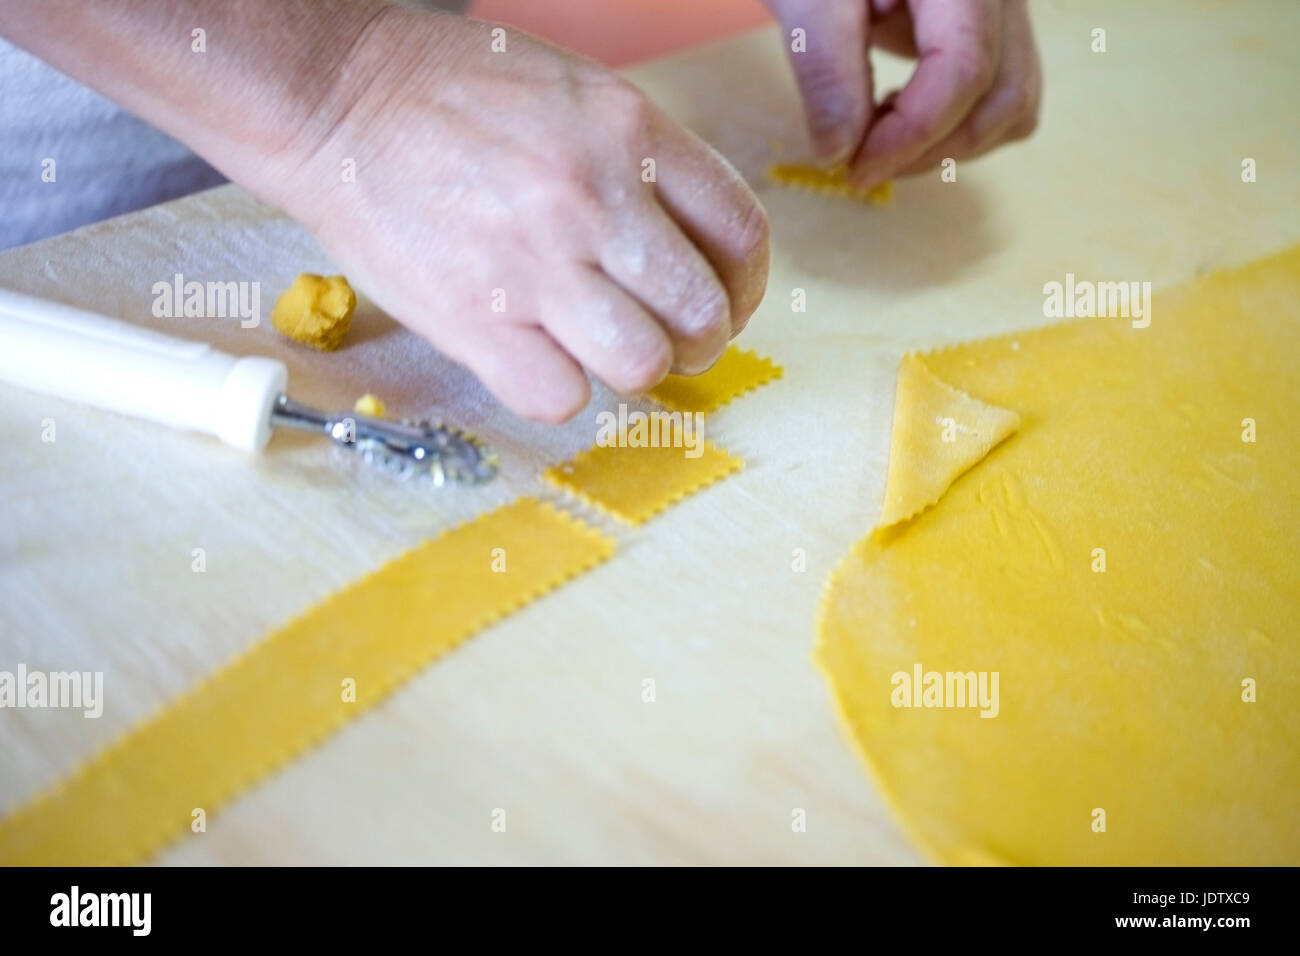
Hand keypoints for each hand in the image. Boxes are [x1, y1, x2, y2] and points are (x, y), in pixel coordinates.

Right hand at [275, 9, 769, 421]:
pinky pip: (560, 397)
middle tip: (668, 337)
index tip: (724, 301)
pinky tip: (539, 358)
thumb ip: (643, 164)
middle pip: (704, 314)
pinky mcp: (475, 320)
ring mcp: (535, 264)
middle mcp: (594, 200)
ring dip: (634, 368)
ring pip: (644, 364)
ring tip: (602, 348)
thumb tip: (691, 248)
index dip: (745, 286)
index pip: (741, 235)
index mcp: (630, 133)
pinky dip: (559, 390)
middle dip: (700, 340)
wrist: (337, 99)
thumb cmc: (452, 94)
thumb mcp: (576, 95)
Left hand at [765, 0, 1040, 188]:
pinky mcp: (997, 32)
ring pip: (1013, 107)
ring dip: (945, 147)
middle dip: (928, 149)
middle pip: (1002, 97)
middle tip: (856, 164)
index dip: (912, 135)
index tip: (852, 170)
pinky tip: (900, 116)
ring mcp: (1008, 11)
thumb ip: (825, 71)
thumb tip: (839, 154)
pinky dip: (959, 130)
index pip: (964, 69)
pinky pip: (1006, 99)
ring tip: (875, 136)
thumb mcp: (808, 1)